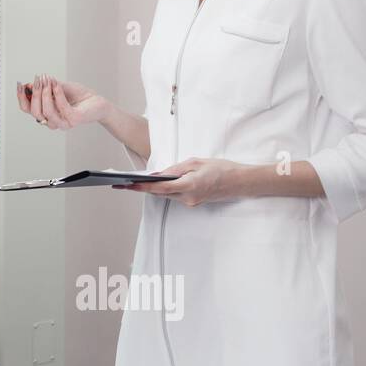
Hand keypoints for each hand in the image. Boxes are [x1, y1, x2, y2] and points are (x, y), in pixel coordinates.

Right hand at [16, 75, 107, 128]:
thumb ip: (45, 87)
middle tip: (38, 79)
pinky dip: (57, 94)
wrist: (97, 101)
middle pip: (34, 112)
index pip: (27, 109)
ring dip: (44, 94)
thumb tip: (29, 84)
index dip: (21, 97)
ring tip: (48, 80)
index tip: (20, 83)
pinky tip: (57, 84)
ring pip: (45, 112)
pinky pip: (61, 107)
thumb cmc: (78, 96)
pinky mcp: (73, 120)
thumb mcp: (58, 87)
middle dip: (34, 94)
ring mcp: (62, 122)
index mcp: (45, 113)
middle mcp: (52, 120)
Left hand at [112, 158, 243, 205]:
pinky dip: (166, 189)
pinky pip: (175, 195)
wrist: (241, 182)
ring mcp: (191, 202)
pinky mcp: (194, 202)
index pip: (159, 188)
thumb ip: (176, 169)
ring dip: (154, 188)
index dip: (141, 187)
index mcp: (188, 186)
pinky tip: (159, 183)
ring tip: (136, 182)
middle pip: (160, 193)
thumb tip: (159, 174)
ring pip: (167, 195)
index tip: (127, 185)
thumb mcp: (196, 162)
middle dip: (142, 188)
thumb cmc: (222, 169)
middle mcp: (188, 198)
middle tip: (124, 183)